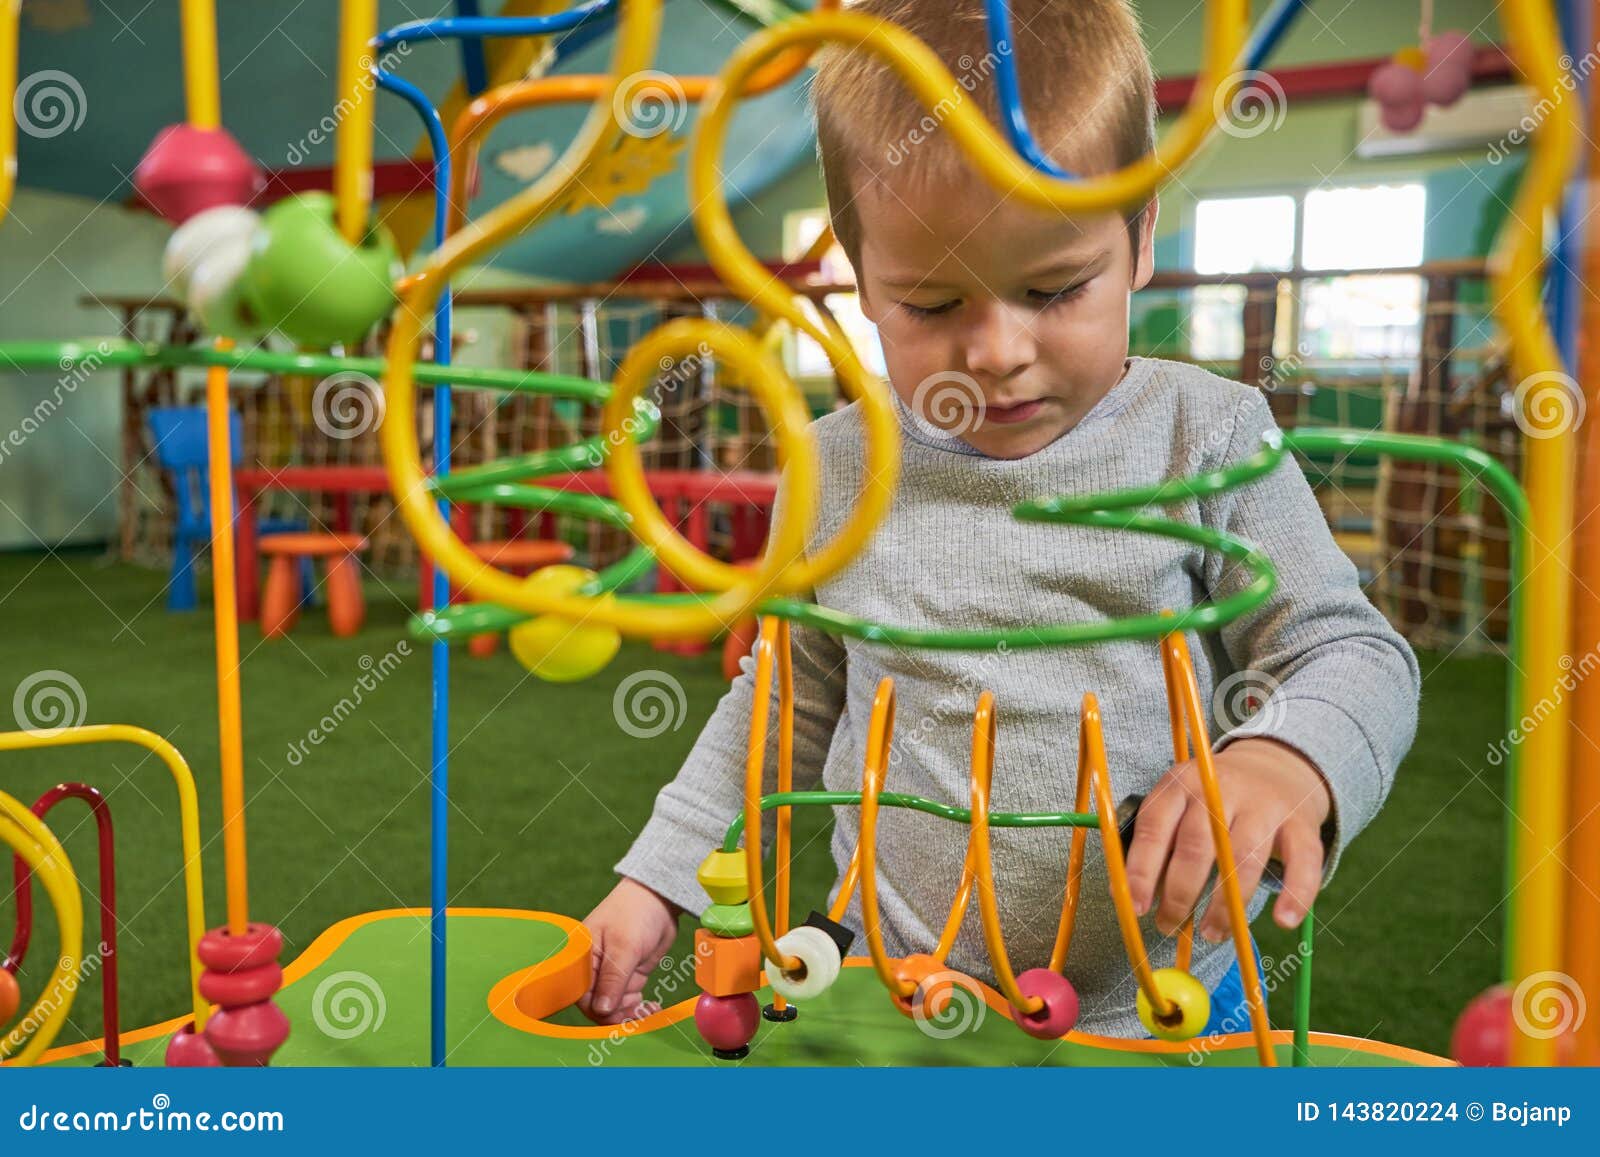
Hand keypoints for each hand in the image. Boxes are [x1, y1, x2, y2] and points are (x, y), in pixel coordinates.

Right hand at [576, 876, 681, 1024]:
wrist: (660, 898)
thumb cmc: (635, 913)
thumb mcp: (624, 947)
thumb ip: (613, 979)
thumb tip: (602, 1010)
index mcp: (582, 958)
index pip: (580, 994)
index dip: (596, 1009)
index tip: (616, 1016)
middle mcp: (593, 968)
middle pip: (597, 1004)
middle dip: (615, 1014)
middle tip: (637, 1015)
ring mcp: (612, 973)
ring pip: (614, 1005)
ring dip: (629, 1013)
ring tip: (647, 1011)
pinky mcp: (629, 975)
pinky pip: (628, 1000)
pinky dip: (638, 1007)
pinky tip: (651, 1008)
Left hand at [1124, 737, 1330, 941]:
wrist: (1273, 768)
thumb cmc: (1212, 800)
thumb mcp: (1178, 803)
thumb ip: (1158, 842)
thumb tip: (1135, 897)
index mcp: (1180, 784)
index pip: (1154, 828)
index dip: (1141, 871)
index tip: (1135, 908)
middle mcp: (1220, 790)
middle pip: (1197, 846)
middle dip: (1179, 894)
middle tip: (1169, 925)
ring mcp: (1264, 806)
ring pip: (1243, 859)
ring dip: (1225, 906)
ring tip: (1211, 933)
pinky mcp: (1300, 824)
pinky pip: (1302, 861)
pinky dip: (1295, 894)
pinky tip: (1283, 920)